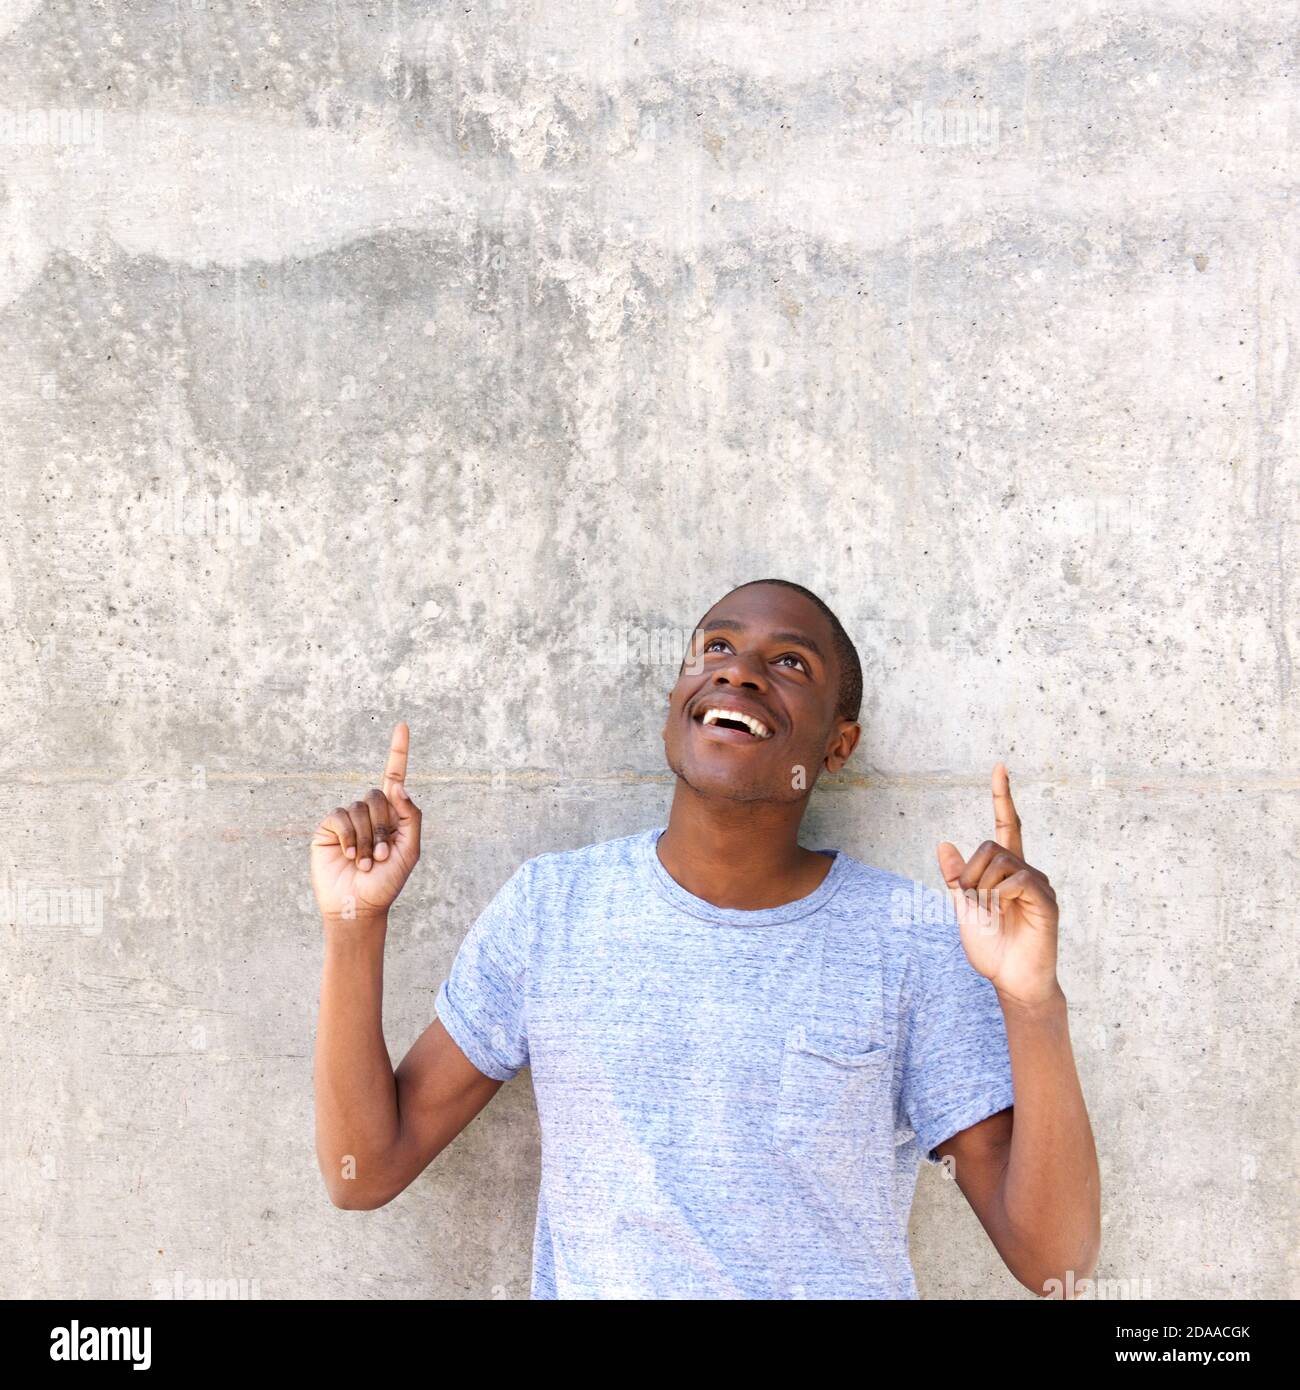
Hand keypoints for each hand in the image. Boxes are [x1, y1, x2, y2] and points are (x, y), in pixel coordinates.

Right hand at [310, 721, 421, 922]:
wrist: (360, 906)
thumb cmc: (387, 881)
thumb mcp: (410, 849)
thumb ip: (410, 815)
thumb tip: (397, 784)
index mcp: (393, 815)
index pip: (394, 777)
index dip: (398, 751)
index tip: (402, 726)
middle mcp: (370, 813)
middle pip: (378, 796)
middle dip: (383, 828)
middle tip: (381, 857)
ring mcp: (348, 820)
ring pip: (360, 808)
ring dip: (366, 839)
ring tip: (365, 864)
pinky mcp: (329, 828)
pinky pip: (340, 816)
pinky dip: (349, 837)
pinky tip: (349, 857)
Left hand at [936, 763, 1059, 1007]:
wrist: (1010, 980)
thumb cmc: (991, 947)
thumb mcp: (964, 907)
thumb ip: (956, 877)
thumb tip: (944, 843)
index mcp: (1007, 871)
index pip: (1008, 825)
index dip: (1002, 796)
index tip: (999, 767)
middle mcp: (1027, 871)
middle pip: (991, 846)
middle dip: (971, 874)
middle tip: (972, 901)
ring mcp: (1039, 885)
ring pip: (1000, 862)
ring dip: (982, 889)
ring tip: (991, 913)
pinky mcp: (1046, 901)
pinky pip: (1016, 882)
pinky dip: (998, 897)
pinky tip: (1002, 913)